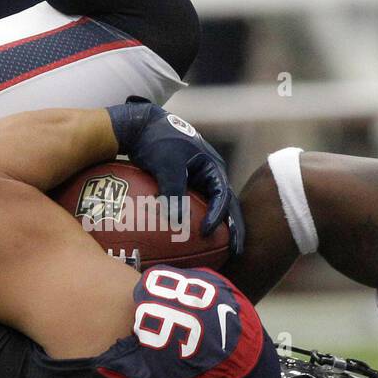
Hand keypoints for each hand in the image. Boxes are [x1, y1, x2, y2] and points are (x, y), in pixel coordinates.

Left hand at [107, 99, 243, 253]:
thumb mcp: (166, 164)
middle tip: (236, 251)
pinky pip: (198, 205)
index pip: (222, 196)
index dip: (218, 216)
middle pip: (228, 204)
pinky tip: (196, 239)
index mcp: (212, 167)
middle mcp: (211, 174)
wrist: (141, 126)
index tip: (207, 233)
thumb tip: (177, 221)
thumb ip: (173, 189)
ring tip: (224, 250)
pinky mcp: (188, 184)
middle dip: (234, 227)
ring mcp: (201, 179)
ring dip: (221, 226)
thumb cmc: (156, 141)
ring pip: (216, 206)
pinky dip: (201, 221)